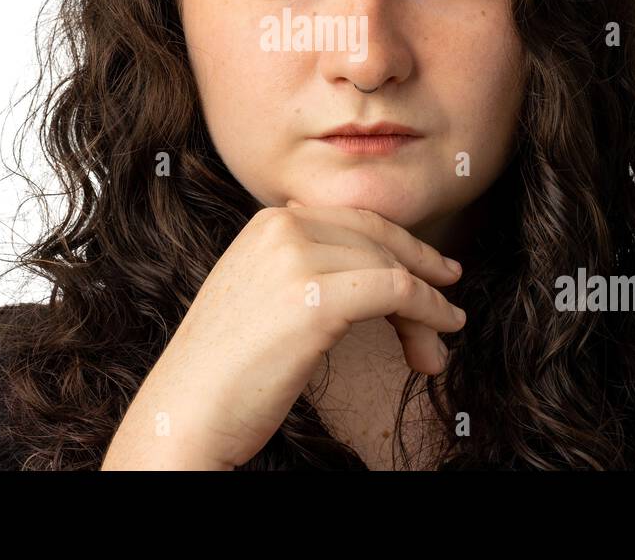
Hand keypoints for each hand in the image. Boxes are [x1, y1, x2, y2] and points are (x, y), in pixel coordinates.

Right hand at [100, 202, 464, 468]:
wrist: (185, 412)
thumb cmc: (225, 371)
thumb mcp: (262, 296)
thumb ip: (304, 269)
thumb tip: (373, 270)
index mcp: (267, 222)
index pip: (355, 221)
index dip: (402, 246)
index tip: (433, 271)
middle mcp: (281, 227)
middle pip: (379, 239)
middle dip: (422, 273)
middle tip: (449, 307)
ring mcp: (296, 259)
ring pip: (393, 267)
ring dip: (427, 308)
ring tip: (437, 346)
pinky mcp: (316, 300)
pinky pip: (397, 291)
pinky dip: (428, 313)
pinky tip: (439, 336)